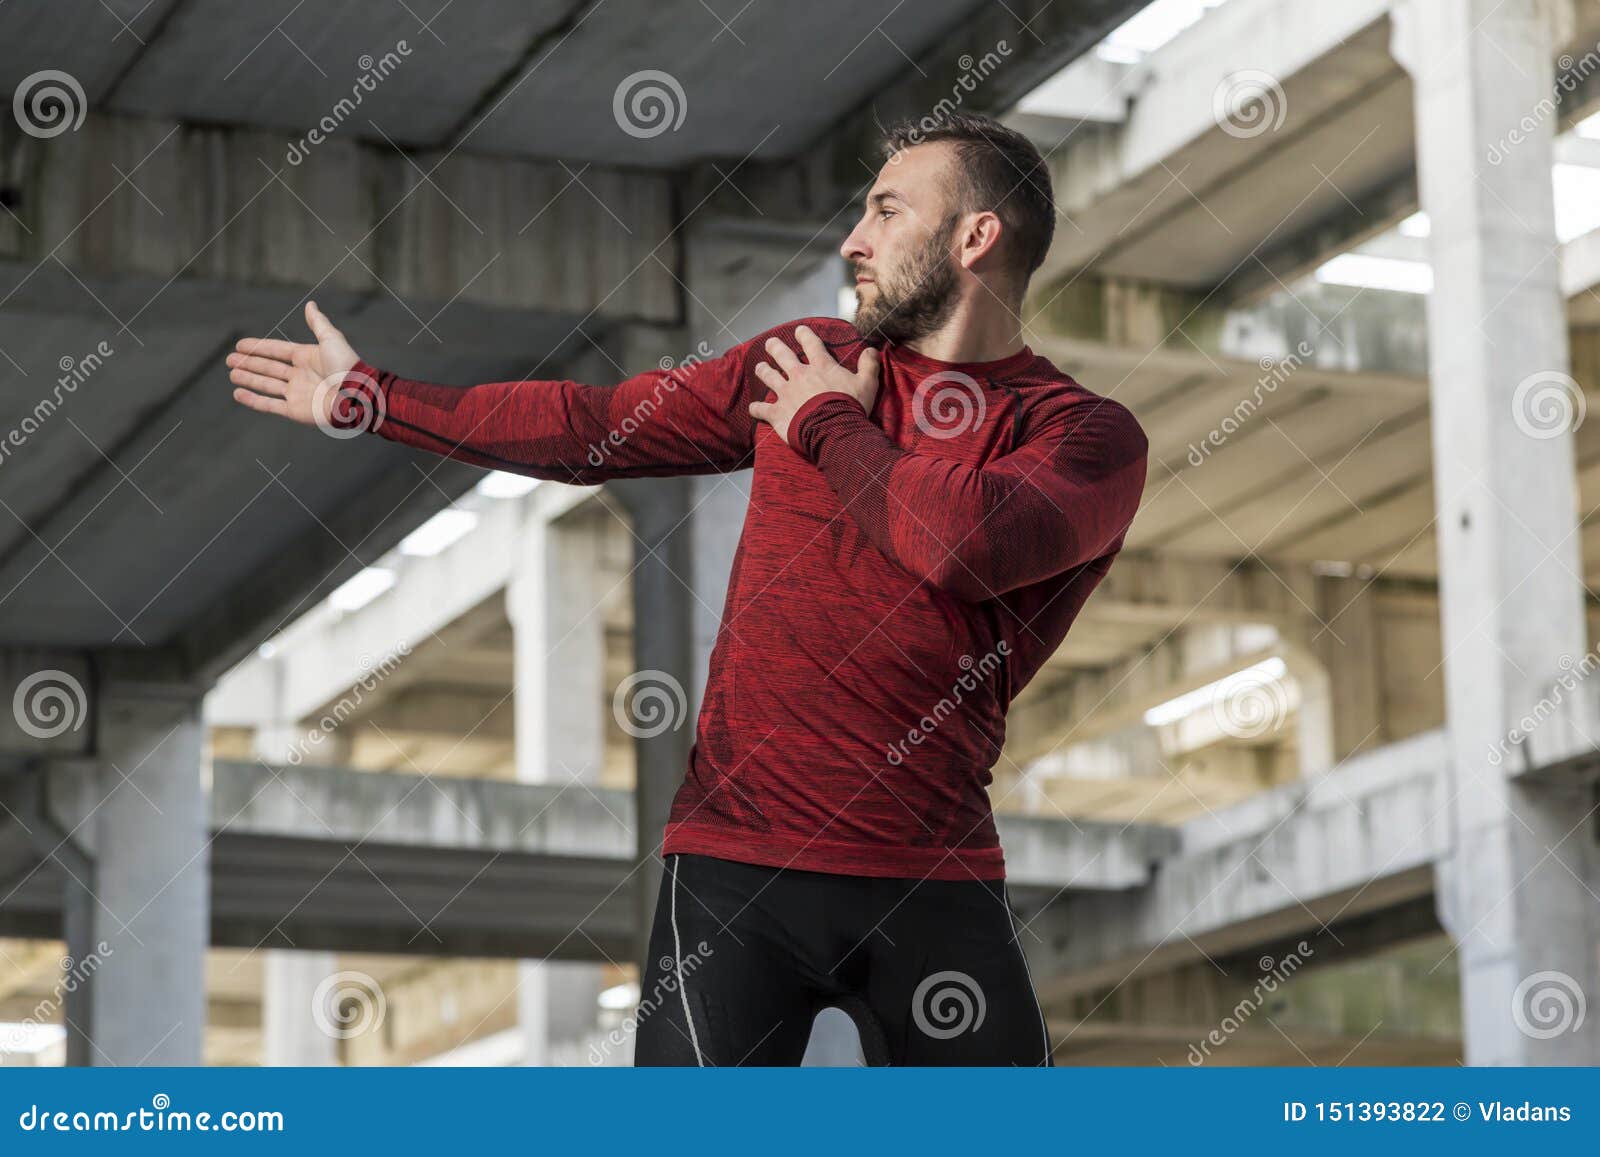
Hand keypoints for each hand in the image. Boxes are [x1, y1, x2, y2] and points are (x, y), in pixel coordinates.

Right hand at [227, 301, 360, 427]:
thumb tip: (310, 304)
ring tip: (232, 373)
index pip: (277, 351)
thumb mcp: (331, 339)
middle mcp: (300, 376)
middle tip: (229, 359)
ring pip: (266, 385)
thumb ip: (318, 322)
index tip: (240, 344)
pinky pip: (269, 405)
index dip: (259, 347)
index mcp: (307, 358)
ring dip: (248, 378)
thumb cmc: (346, 366)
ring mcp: (297, 394)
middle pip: (269, 368)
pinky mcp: (295, 410)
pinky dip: (253, 400)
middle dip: (249, 363)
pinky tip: (238, 393)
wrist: (355, 395)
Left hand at [748, 326, 879, 444]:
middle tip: (770, 343)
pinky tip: (752, 409)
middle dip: (775, 347)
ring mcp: (786, 393)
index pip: (810, 344)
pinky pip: (761, 409)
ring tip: (759, 367)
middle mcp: (800, 375)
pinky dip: (756, 409)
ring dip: (763, 371)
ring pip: (768, 377)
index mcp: (821, 367)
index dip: (804, 334)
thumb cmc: (851, 407)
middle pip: (782, 355)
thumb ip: (869, 365)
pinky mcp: (777, 413)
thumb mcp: (867, 384)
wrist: (834, 431)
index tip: (799, 330)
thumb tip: (872, 350)